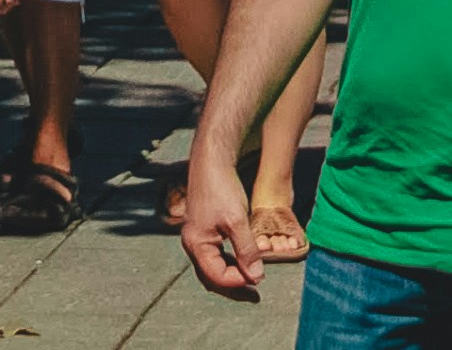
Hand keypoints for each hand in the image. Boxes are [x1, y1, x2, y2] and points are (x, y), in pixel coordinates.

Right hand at [181, 128, 263, 297]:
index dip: (238, 280)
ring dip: (232, 273)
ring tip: (251, 279)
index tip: (258, 280)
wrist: (212, 158)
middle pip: (212, 275)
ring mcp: (197, 235)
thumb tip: (256, 276)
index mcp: (197, 244)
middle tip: (254, 293)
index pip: (216, 276)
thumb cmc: (222, 187)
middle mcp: (193, 243)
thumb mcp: (237, 220)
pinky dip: (229, 260)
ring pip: (213, 265)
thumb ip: (246, 249)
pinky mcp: (204, 227)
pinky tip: (243, 260)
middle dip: (233, 284)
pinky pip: (215, 253)